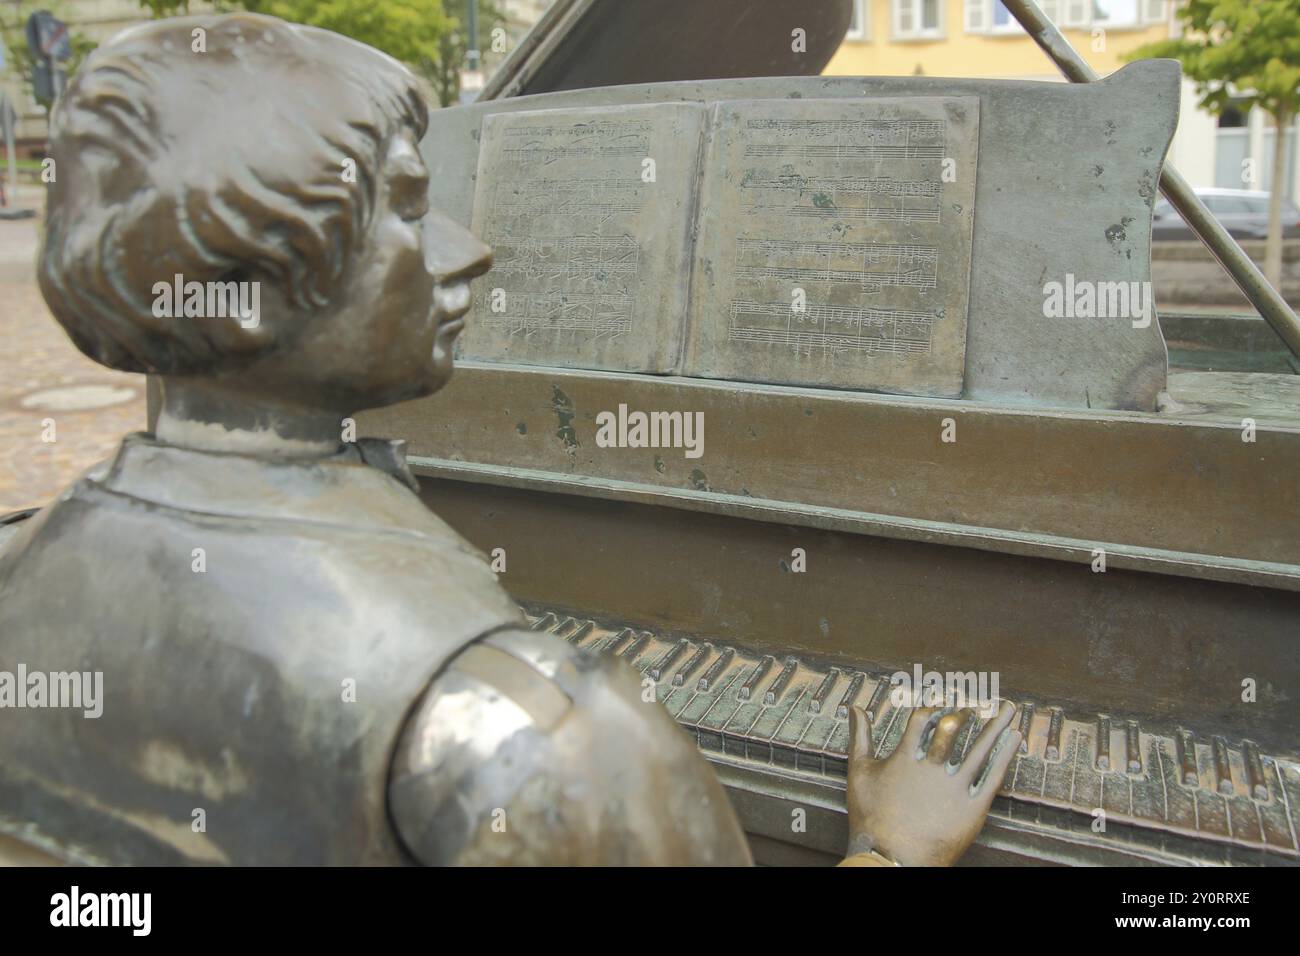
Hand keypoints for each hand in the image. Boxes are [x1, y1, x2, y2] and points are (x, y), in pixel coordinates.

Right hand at [844, 700, 1020, 865]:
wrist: (891, 860)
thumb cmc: (872, 820)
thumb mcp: (859, 774)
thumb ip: (859, 737)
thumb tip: (855, 709)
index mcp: (906, 758)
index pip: (923, 720)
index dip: (933, 707)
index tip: (942, 703)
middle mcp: (933, 768)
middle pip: (953, 728)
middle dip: (965, 713)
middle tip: (974, 707)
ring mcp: (955, 788)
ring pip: (981, 748)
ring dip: (996, 724)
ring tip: (1007, 709)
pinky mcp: (972, 808)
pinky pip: (994, 776)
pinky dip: (1005, 754)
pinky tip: (1013, 738)